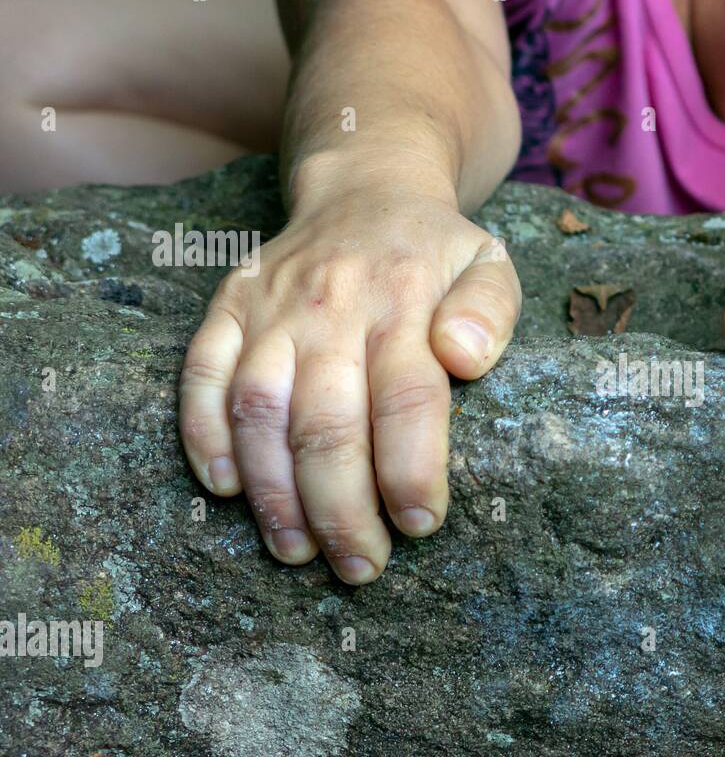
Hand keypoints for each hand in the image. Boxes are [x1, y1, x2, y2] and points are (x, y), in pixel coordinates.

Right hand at [179, 184, 520, 583]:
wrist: (364, 189)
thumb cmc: (436, 252)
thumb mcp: (491, 264)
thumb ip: (491, 312)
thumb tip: (465, 360)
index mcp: (404, 302)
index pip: (407, 399)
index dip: (410, 471)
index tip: (419, 525)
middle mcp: (332, 307)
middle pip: (327, 423)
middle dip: (341, 509)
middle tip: (360, 566)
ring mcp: (273, 308)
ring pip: (259, 410)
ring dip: (272, 491)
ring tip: (295, 551)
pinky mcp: (229, 308)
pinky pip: (201, 375)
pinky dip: (203, 435)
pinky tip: (225, 490)